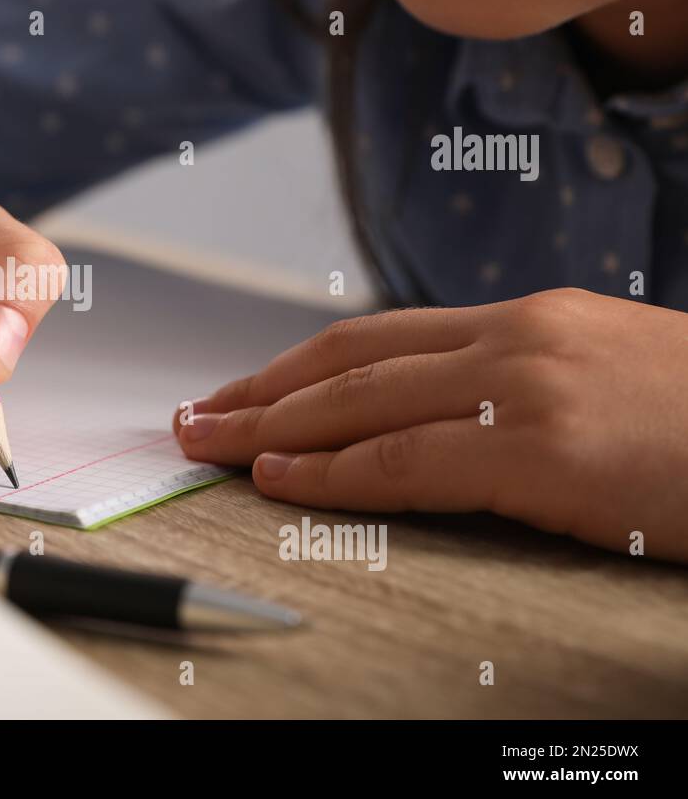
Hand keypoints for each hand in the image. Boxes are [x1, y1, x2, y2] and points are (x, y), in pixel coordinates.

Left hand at [174, 289, 687, 561]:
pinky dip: (332, 471)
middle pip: (348, 359)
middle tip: (195, 414)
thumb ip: (518, 382)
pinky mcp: (546, 445)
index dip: (294, 365)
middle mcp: (514, 337)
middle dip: (259, 390)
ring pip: (360, 402)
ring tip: (207, 444)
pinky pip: (408, 459)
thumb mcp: (604, 377)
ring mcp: (528, 386)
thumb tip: (436, 414)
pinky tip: (279, 478)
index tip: (242, 390)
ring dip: (269, 427)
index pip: (375, 337)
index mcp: (525, 320)